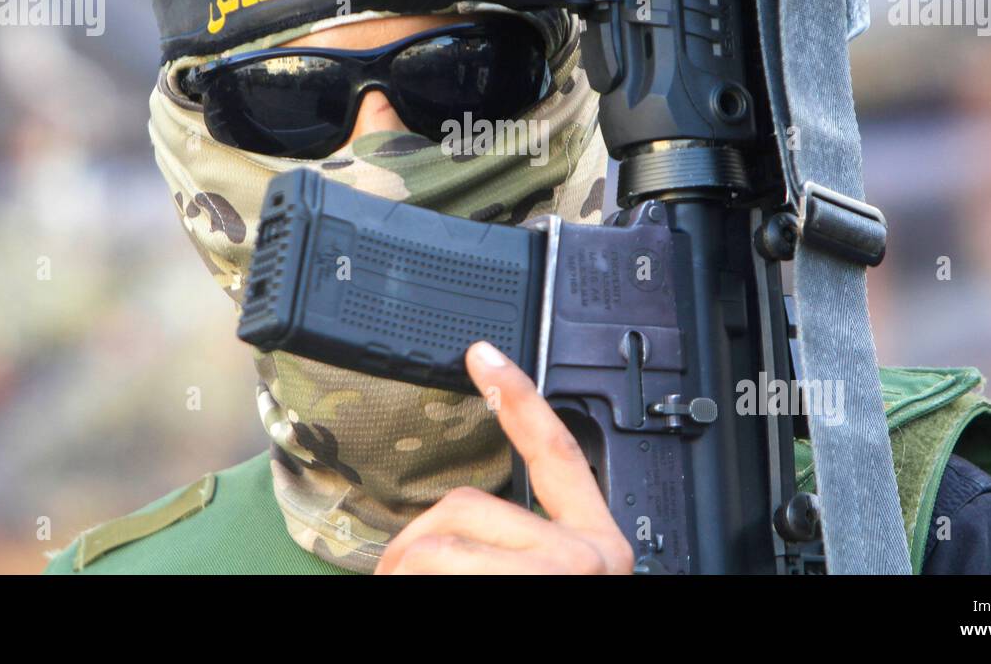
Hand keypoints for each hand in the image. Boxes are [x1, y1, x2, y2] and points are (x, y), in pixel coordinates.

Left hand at [375, 341, 633, 574]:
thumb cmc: (553, 639)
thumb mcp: (542, 577)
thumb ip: (507, 546)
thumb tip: (440, 534)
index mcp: (594, 543)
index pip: (556, 451)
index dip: (519, 398)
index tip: (483, 354)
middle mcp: (587, 554)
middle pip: (467, 505)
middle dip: (415, 545)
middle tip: (396, 576)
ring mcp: (562, 571)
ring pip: (440, 544)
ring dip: (403, 572)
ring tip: (400, 590)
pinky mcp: (533, 586)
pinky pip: (433, 566)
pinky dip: (405, 583)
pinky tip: (413, 597)